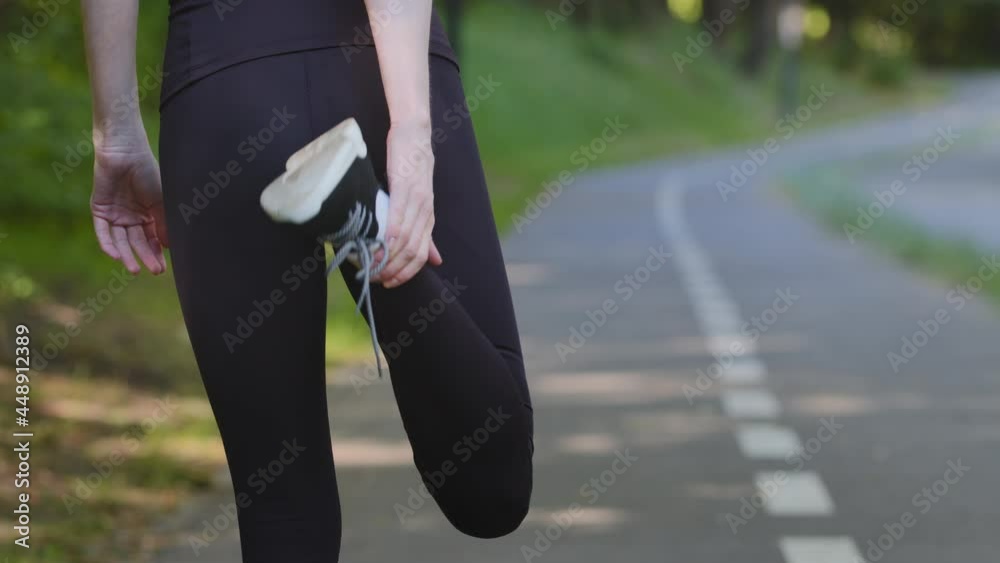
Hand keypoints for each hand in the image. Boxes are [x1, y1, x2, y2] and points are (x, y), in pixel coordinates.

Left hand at [90, 133, 168, 274]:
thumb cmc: (148, 173)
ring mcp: (116, 214)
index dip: (157, 253)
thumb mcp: (160, 201)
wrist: (126, 154)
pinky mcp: (100, 210)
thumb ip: (162, 224)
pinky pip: (103, 231)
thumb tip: (167, 247)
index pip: (152, 239)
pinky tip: (115, 256)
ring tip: (135, 269)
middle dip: (145, 256)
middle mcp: (131, 216)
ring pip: (121, 240)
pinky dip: (108, 244)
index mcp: (148, 214)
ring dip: (127, 255)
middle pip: (138, 242)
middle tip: (154, 271)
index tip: (162, 268)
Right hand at [375, 121, 442, 287]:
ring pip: (407, 237)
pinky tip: (382, 242)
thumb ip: (425, 232)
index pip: (421, 255)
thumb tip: (436, 261)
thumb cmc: (411, 169)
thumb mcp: (420, 203)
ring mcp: (417, 200)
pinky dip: (392, 231)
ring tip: (372, 265)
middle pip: (414, 251)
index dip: (406, 273)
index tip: (389, 283)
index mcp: (428, 219)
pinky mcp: (405, 186)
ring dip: (390, 255)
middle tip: (376, 278)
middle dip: (395, 269)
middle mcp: (425, 212)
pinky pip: (400, 213)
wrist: (413, 136)